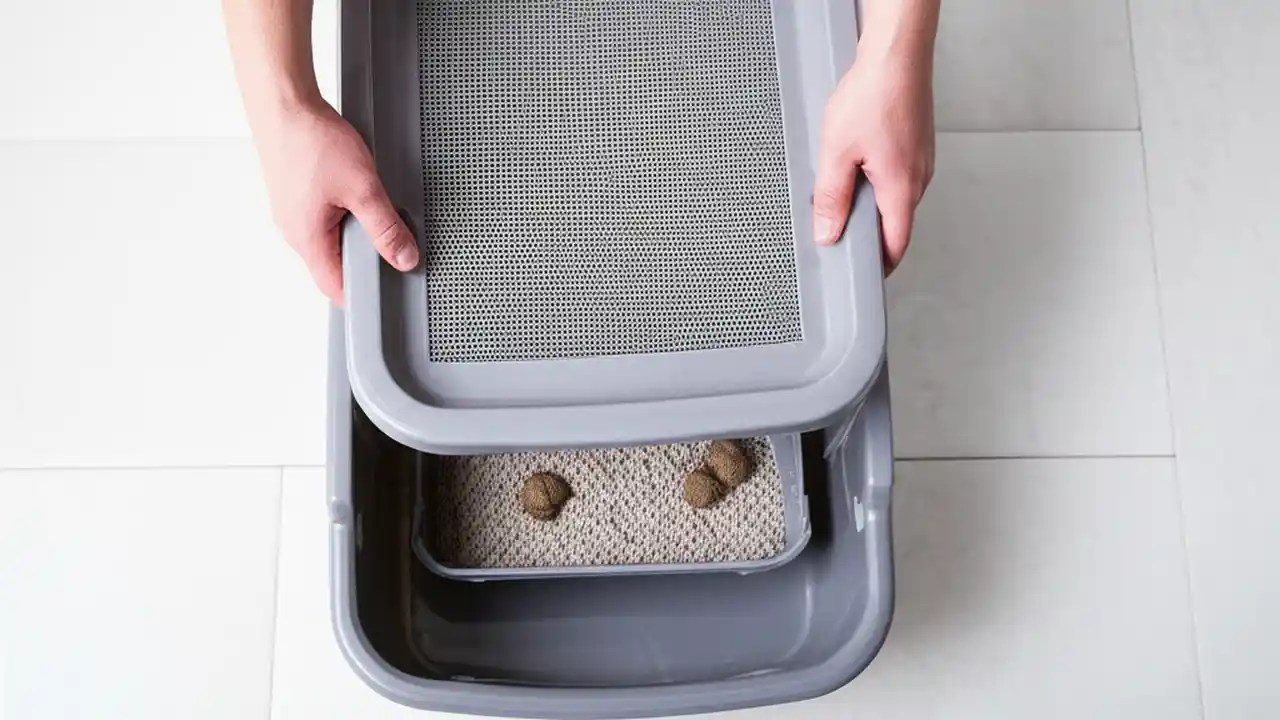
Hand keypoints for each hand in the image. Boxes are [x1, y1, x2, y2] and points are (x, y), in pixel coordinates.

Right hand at [254, 100, 417, 303]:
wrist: (282, 103)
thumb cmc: (311, 140)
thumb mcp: (363, 187)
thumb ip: (385, 227)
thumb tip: (404, 257)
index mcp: (307, 240)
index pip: (335, 288)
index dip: (363, 294)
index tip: (387, 287)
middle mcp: (294, 232)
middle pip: (334, 265)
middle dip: (364, 257)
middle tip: (387, 236)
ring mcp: (291, 213)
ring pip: (329, 239)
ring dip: (353, 230)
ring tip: (366, 203)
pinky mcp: (294, 195)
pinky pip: (322, 217)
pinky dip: (341, 211)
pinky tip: (351, 189)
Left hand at [813, 50, 934, 273]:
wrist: (896, 55)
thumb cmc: (874, 94)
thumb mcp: (836, 152)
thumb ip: (831, 197)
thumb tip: (828, 231)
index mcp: (901, 188)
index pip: (896, 244)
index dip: (880, 265)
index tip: (864, 274)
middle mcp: (918, 178)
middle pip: (895, 223)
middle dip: (870, 232)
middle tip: (841, 231)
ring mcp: (921, 160)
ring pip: (896, 197)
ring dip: (872, 203)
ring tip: (845, 189)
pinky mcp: (917, 144)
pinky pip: (898, 175)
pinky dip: (879, 179)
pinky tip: (859, 163)